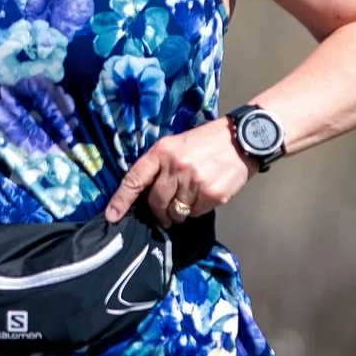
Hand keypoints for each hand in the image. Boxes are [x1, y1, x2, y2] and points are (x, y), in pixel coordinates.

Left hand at [107, 120, 251, 226]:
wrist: (243, 139)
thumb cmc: (208, 142)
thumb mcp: (178, 144)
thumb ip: (161, 165)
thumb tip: (146, 194)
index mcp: (162, 151)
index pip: (135, 178)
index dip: (121, 200)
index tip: (112, 216)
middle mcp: (176, 166)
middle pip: (156, 201)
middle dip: (158, 212)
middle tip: (164, 215)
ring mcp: (194, 181)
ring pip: (176, 211)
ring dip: (179, 212)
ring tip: (190, 199)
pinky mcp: (211, 194)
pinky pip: (195, 212)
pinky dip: (197, 209)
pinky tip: (205, 195)